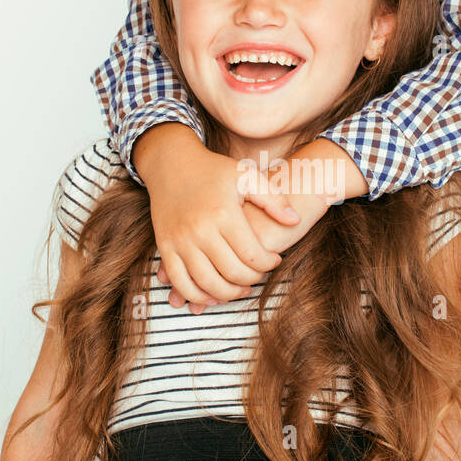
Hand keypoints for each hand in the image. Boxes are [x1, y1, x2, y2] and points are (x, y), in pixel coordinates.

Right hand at [136, 128, 299, 313]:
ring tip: (242, 286)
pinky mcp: (165, 248)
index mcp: (224, 214)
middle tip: (259, 274)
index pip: (253, 255)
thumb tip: (295, 220)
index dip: (269, 264)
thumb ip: (273, 199)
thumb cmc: (213, 170)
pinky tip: (214, 292)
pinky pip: (182, 283)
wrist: (171, 165)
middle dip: (253, 279)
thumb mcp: (247, 176)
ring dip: (229, 293)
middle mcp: (200, 231)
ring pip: (208, 284)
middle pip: (233, 273)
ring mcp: (180, 242)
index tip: (274, 260)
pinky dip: (199, 295)